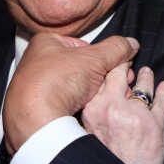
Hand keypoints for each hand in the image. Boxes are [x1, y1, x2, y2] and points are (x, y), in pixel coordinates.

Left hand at [3, 34, 138, 152]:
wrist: (36, 121)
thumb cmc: (56, 83)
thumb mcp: (95, 59)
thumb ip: (116, 49)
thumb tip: (130, 43)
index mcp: (44, 43)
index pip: (83, 46)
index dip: (101, 58)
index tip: (113, 68)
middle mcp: (35, 62)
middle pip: (80, 68)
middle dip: (98, 79)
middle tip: (108, 86)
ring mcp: (33, 87)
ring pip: (73, 88)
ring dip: (89, 95)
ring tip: (95, 101)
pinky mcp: (35, 109)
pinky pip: (62, 106)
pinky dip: (75, 109)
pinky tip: (81, 113)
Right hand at [82, 64, 163, 163]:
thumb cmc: (102, 162)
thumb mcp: (87, 133)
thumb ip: (94, 112)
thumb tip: (101, 94)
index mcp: (92, 109)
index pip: (101, 76)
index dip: (109, 67)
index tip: (114, 64)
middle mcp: (114, 107)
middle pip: (121, 74)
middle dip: (127, 66)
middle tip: (132, 65)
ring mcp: (136, 115)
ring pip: (143, 86)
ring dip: (146, 77)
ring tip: (148, 73)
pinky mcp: (154, 125)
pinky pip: (161, 102)